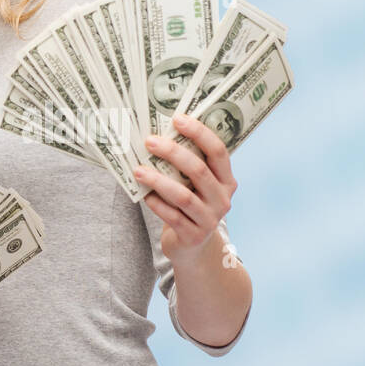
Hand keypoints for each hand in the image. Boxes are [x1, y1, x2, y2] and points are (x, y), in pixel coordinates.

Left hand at [133, 111, 235, 265]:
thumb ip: (186, 164)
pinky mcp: (194, 236)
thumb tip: (156, 133)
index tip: (177, 119)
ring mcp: (210, 219)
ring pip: (183, 196)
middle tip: (149, 141)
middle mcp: (222, 199)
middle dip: (172, 153)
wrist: (193, 246)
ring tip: (138, 170)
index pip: (218, 151)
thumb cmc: (190, 204)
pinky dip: (156, 204)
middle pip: (198, 170)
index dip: (199, 133)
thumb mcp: (195, 185)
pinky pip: (172, 216)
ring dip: (158, 180)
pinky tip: (144, 195)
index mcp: (226, 180)